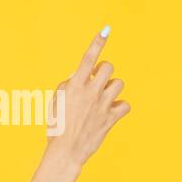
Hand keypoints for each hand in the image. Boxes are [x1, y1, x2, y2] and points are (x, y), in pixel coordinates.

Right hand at [44, 27, 130, 169]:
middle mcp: (90, 93)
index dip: (97, 43)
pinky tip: (112, 111)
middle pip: (109, 68)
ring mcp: (102, 105)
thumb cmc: (57, 126)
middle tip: (98, 82)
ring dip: (112, 88)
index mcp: (74, 86)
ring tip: (103, 98)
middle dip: (105, 71)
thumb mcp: (56, 101)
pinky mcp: (111, 118)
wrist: (66, 151)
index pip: (88, 59)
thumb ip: (68, 86)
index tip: (106, 30)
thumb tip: (79, 77)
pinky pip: (125, 105)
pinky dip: (120, 107)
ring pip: (118, 84)